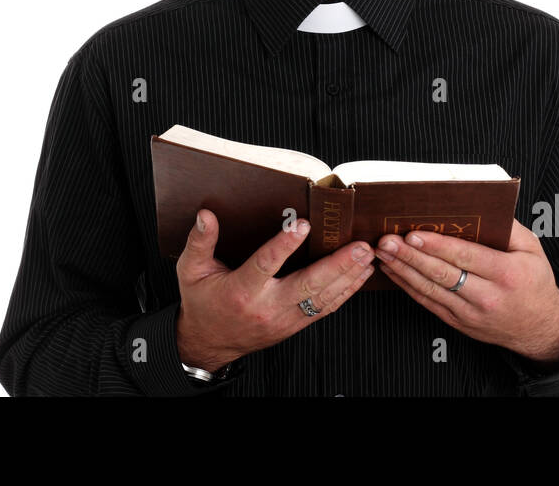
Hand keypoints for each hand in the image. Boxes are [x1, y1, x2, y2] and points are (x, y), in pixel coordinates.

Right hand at [175, 208, 375, 371]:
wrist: (209, 342)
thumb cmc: (203, 303)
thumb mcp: (191, 270)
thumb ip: (200, 241)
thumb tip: (206, 215)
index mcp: (242, 290)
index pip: (266, 264)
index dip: (285, 244)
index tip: (303, 224)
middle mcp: (267, 306)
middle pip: (308, 285)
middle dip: (337, 265)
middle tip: (359, 246)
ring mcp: (284, 318)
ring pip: (323, 298)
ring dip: (348, 277)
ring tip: (367, 257)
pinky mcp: (295, 324)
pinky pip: (325, 308)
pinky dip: (346, 292)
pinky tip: (360, 276)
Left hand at [374, 219, 558, 365]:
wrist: (540, 328)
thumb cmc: (534, 281)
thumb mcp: (532, 249)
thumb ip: (509, 226)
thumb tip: (482, 204)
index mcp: (507, 274)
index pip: (465, 257)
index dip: (437, 246)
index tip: (413, 234)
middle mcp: (488, 296)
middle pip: (442, 274)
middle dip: (411, 256)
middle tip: (387, 241)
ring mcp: (471, 313)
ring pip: (431, 290)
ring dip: (403, 271)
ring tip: (383, 253)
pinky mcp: (459, 323)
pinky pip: (429, 303)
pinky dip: (408, 287)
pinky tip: (393, 272)